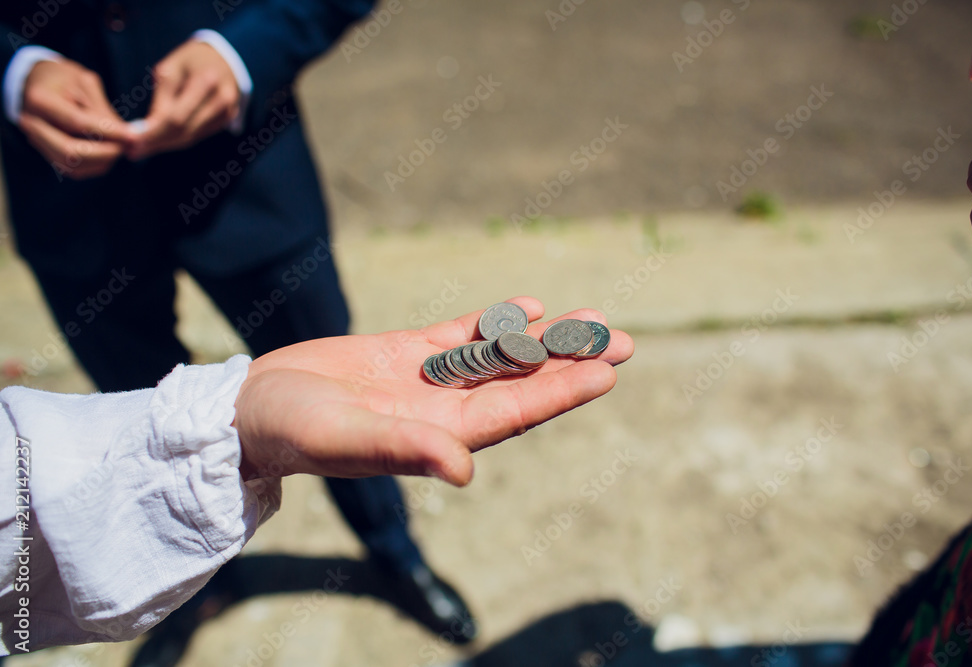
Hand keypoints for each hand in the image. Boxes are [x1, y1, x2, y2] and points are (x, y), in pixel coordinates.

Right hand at [19, 59, 131, 179]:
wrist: (39, 84)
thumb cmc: (65, 80)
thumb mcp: (85, 83)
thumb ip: (103, 110)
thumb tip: (126, 136)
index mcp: (40, 100)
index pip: (77, 123)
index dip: (109, 132)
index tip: (133, 136)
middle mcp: (33, 124)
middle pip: (71, 152)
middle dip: (105, 153)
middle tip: (128, 145)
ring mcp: (38, 143)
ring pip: (74, 166)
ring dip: (103, 160)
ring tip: (120, 145)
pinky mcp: (49, 155)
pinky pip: (75, 170)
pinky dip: (97, 164)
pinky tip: (110, 151)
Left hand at [126, 40, 239, 160]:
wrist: (223, 58)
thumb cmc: (189, 61)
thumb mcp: (170, 69)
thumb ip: (162, 97)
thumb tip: (147, 129)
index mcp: (206, 81)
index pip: (175, 116)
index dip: (152, 131)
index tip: (130, 140)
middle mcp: (221, 100)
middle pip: (183, 131)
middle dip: (155, 142)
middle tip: (131, 150)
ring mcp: (227, 112)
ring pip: (189, 137)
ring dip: (163, 144)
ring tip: (139, 148)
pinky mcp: (227, 120)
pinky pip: (196, 136)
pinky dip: (176, 139)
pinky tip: (158, 141)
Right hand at [233, 297, 633, 486]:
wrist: (252, 408)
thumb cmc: (291, 431)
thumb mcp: (345, 439)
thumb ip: (404, 449)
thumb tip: (465, 469)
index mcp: (437, 434)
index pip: (514, 412)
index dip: (561, 392)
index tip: (605, 371)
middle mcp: (442, 408)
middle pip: (520, 382)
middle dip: (569, 361)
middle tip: (618, 339)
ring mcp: (427, 379)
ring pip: (498, 355)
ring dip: (542, 338)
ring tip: (588, 318)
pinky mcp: (405, 353)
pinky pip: (460, 335)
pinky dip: (493, 322)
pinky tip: (527, 307)